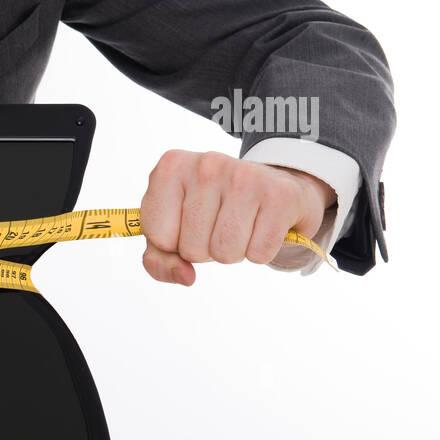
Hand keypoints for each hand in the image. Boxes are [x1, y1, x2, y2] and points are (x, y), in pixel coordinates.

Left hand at [139, 150, 335, 285]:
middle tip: (219, 227)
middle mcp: (206, 164)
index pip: (158, 237)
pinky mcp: (281, 194)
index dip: (173, 245)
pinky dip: (260, 252)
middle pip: (191, 249)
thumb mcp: (172, 232)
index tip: (187, 225)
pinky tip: (262, 227)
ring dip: (232, 253)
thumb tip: (186, 276)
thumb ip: (158, 261)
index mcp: (171, 168)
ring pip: (225, 252)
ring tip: (239, 227)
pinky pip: (259, 254)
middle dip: (205, 250)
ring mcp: (245, 175)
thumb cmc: (212, 214)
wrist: (272, 193)